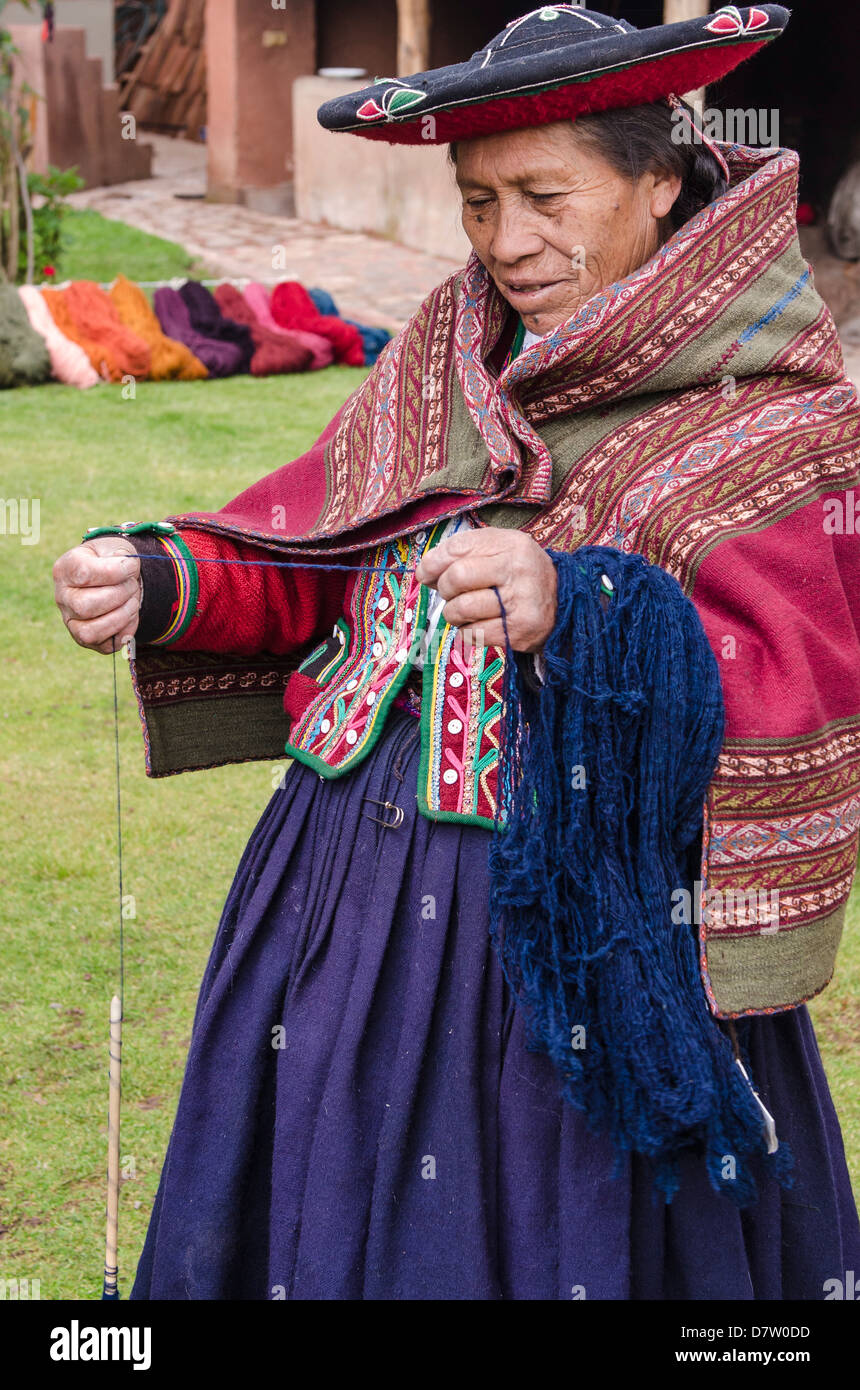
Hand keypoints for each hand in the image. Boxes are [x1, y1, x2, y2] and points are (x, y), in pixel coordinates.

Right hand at [53, 536, 141, 653]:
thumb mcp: (115, 548)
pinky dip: (125, 631)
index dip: (115, 572)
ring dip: (122, 616)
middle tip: (132, 586)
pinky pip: (106, 645)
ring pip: (90, 631)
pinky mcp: (85, 639)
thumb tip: (126, 569)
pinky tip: (130, 616)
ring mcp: (71, 621)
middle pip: (84, 606)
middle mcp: (62, 597)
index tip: (130, 567)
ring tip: (132, 601)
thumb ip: (121, 556)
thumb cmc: (111, 560)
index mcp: (64, 569)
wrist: (112, 576)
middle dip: (118, 596)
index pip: (84, 574)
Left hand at [416, 526, 556, 651]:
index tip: (425, 574)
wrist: (565, 605)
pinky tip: (479, 624)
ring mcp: (520, 603)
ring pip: (461, 609)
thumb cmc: (520, 575)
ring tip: (465, 611)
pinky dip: (467, 631)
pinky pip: (472, 634)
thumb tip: (423, 573)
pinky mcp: (518, 632)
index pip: (458, 548)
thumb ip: (463, 553)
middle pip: (457, 578)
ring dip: (453, 614)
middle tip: (451, 594)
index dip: (433, 562)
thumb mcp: (500, 551)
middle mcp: (518, 570)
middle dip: (444, 589)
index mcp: (511, 544)